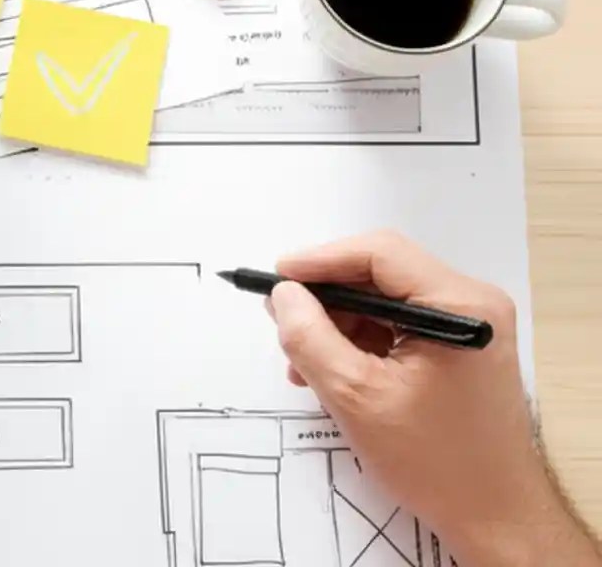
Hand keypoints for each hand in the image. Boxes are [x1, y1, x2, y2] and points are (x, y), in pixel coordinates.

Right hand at [266, 231, 557, 557]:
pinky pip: (397, 328)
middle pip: (380, 276)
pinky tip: (331, 373)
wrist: (494, 515)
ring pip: (383, 303)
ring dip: (338, 326)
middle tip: (282, 324)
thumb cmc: (434, 461)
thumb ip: (311, 338)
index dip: (320, 261)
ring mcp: (467, 328)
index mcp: (459, 305)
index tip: (275, 280)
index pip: (380, 254)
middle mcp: (471, 305)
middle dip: (326, 300)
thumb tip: (283, 296)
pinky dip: (359, 344)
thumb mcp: (356, 397)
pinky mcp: (458, 351)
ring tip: (303, 364)